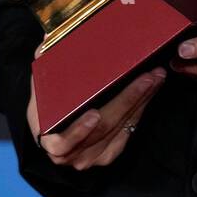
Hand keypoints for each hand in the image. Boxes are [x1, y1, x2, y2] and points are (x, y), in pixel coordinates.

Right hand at [26, 51, 166, 169]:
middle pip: (103, 128)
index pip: (64, 141)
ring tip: (154, 79)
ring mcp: (90, 157)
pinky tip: (150, 92)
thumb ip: (42, 63)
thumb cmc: (48, 104)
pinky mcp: (108, 155)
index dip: (79, 130)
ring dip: (141, 102)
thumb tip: (47, 39)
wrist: (53, 126)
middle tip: (146, 78)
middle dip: (128, 100)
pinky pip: (128, 131)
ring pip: (121, 128)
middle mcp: (70, 155)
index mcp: (50, 141)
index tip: (94, 114)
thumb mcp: (41, 85)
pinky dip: (140, 109)